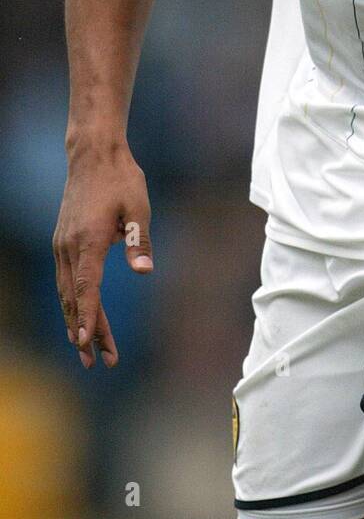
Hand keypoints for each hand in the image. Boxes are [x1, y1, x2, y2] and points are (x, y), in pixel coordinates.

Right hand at [52, 141, 153, 367]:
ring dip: (77, 322)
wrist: (93, 155)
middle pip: (75, 298)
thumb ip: (140, 241)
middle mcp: (69, 247)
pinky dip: (72, 303)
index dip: (87, 317)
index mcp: (88, 240)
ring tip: (88, 352)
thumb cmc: (121, 179)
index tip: (87, 343)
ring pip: (66, 293)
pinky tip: (79, 317)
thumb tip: (144, 272)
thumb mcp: (139, 206)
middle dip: (86, 332)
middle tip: (99, 363)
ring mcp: (62, 245)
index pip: (86, 287)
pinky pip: (65, 280)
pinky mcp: (64, 242)